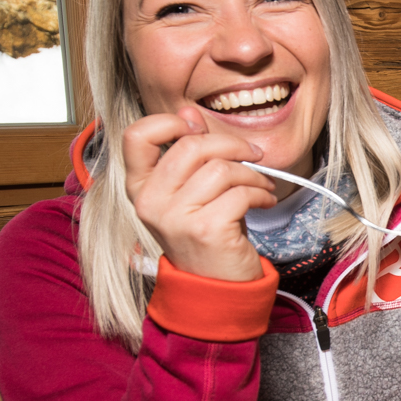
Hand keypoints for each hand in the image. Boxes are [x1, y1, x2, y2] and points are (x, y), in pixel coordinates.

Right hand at [123, 106, 276, 281]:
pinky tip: (263, 202)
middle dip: (232, 145)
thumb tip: (189, 112)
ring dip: (251, 173)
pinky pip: (240, 192)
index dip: (169, 122)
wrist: (214, 287)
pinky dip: (260, 193)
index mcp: (140, 187)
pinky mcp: (206, 229)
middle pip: (192, 145)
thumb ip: (187, 154)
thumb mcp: (190, 191)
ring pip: (221, 168)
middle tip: (253, 156)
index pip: (137, 135)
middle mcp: (150, 202)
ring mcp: (175, 217)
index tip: (197, 127)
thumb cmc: (206, 232)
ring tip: (261, 186)